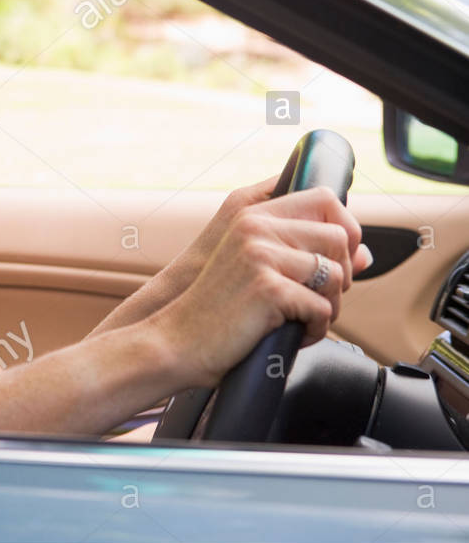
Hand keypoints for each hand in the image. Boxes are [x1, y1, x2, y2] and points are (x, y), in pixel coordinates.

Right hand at [151, 186, 371, 388]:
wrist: (177, 342)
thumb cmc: (216, 310)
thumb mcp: (257, 269)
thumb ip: (307, 252)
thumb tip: (364, 253)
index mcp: (252, 217)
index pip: (326, 199)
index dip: (344, 229)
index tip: (333, 259)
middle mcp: (255, 228)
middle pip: (340, 238)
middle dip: (340, 276)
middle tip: (312, 299)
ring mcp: (260, 256)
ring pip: (337, 276)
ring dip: (328, 307)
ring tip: (300, 319)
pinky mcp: (268, 289)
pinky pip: (323, 309)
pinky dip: (315, 331)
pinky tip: (293, 334)